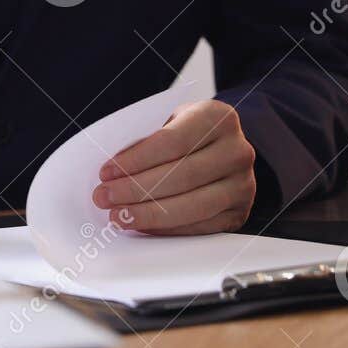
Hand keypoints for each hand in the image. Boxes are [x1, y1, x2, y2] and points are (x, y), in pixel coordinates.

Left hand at [91, 99, 257, 234]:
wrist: (226, 149)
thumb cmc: (189, 135)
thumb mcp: (172, 123)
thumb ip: (148, 141)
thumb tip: (112, 174)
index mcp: (217, 118)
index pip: (172, 141)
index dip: (137, 160)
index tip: (107, 173)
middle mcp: (237, 150)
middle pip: (182, 175)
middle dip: (136, 189)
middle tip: (104, 198)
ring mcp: (243, 183)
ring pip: (193, 206)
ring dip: (149, 214)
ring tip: (119, 216)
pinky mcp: (239, 212)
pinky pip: (200, 227)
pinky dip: (167, 229)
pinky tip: (143, 226)